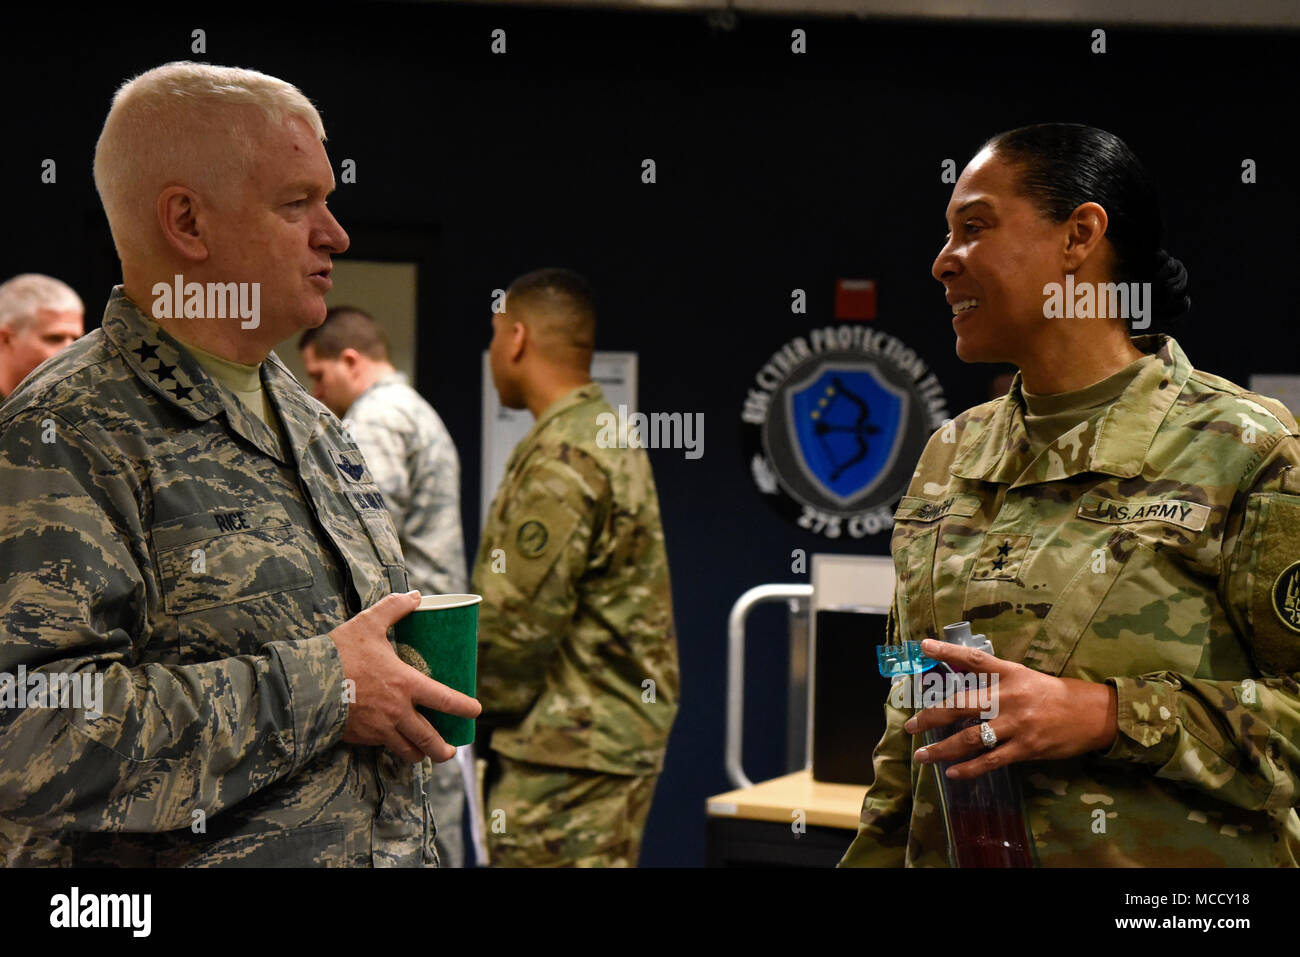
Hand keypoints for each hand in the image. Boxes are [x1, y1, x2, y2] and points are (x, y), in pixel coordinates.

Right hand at [329, 590, 481, 763]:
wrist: (304, 683)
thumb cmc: (339, 652)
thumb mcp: (369, 624)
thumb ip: (394, 608)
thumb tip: (415, 595)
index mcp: (405, 684)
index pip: (445, 700)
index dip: (464, 707)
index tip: (476, 711)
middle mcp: (397, 711)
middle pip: (429, 738)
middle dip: (443, 749)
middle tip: (451, 751)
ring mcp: (378, 728)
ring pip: (407, 750)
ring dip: (419, 754)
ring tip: (425, 754)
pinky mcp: (360, 737)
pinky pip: (382, 748)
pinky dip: (392, 750)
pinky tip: (394, 746)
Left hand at [901, 638, 1117, 779]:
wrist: (1093, 714)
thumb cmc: (1053, 695)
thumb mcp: (1024, 677)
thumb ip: (994, 680)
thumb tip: (959, 683)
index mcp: (1009, 673)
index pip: (973, 658)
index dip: (947, 651)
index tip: (923, 646)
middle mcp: (1009, 696)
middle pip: (960, 703)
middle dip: (930, 715)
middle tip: (910, 726)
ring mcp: (1017, 723)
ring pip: (971, 737)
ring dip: (942, 749)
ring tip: (922, 756)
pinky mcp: (1026, 747)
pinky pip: (991, 760)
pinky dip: (969, 769)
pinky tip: (952, 773)